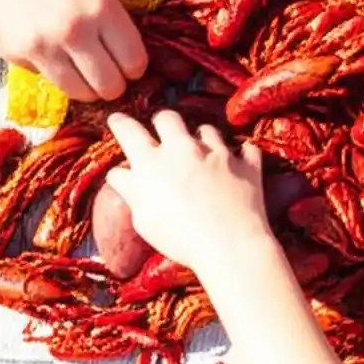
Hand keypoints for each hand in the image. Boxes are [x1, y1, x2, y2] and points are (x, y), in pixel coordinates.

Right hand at [105, 111, 270, 273]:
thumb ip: (131, 189)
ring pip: (206, 129)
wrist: (228, 246)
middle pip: (168, 118)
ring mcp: (217, 152)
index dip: (120, 123)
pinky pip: (244, 148)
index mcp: (152, 163)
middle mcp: (184, 149)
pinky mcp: (246, 162)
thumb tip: (122, 174)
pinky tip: (238, 164)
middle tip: (163, 134)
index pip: (129, 131)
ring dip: (202, 139)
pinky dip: (240, 155)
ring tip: (202, 154)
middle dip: (162, 123)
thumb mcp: (142, 218)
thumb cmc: (179, 238)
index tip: (118, 119)